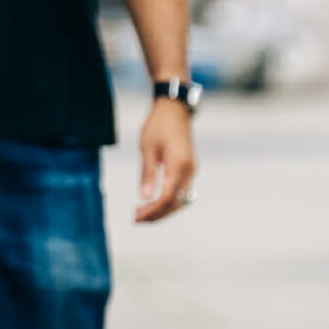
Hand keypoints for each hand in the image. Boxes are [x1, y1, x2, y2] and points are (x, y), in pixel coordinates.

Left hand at [136, 93, 197, 223]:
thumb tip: (145, 197)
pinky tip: (154, 201)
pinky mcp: (189, 168)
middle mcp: (189, 170)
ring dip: (164, 209)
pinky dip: (169, 201)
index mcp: (179, 165)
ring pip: (181, 200)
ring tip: (143, 213)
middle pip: (177, 203)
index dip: (153, 210)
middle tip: (136, 219)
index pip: (167, 196)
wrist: (174, 109)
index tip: (137, 217)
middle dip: (157, 214)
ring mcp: (191, 170)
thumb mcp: (147, 148)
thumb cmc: (158, 125)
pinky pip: (182, 191)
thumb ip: (148, 174)